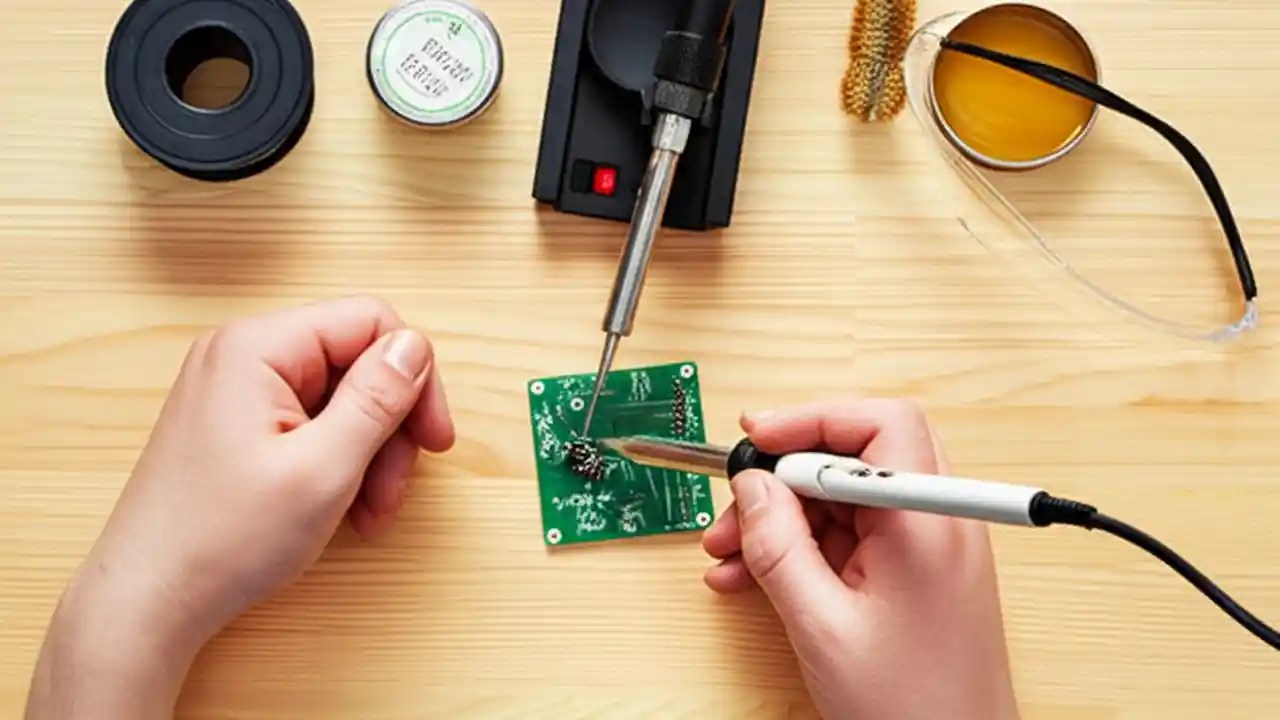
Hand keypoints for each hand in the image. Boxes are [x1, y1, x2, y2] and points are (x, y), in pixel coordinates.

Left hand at [26, 296, 453, 718]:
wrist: (146, 602)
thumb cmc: (221, 540)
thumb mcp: (323, 469)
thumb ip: (377, 399)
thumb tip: (415, 345)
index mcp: (257, 347)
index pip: (370, 322)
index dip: (415, 378)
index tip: (433, 440)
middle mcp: (242, 355)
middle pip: (357, 362)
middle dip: (390, 427)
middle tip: (393, 491)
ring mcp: (235, 389)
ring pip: (339, 398)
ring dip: (369, 453)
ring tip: (369, 513)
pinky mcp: (236, 424)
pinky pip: (311, 423)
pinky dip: (339, 463)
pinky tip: (344, 509)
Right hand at [702, 400, 1018, 719]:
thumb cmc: (911, 710)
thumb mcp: (821, 625)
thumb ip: (779, 546)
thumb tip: (752, 485)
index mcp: (927, 523)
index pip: (879, 426)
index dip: (813, 419)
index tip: (758, 438)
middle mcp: (937, 523)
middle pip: (856, 457)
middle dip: (786, 475)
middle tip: (735, 500)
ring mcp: (928, 549)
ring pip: (844, 499)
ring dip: (782, 518)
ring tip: (728, 554)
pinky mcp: (914, 575)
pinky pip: (850, 538)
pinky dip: (800, 548)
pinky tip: (752, 576)